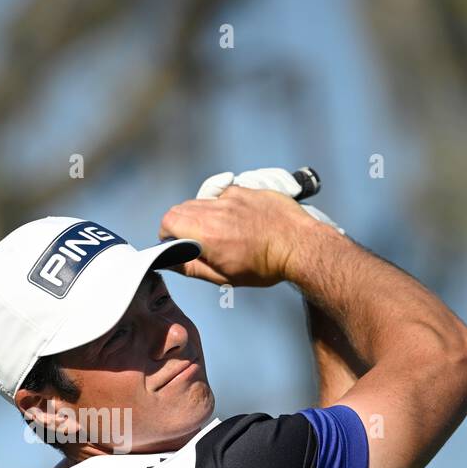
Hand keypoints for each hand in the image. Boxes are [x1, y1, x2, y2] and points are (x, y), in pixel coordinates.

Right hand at [158, 184, 312, 286]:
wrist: (299, 245)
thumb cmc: (265, 266)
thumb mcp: (224, 277)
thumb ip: (191, 267)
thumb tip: (169, 260)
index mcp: (207, 235)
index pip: (169, 221)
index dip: (167, 234)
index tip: (174, 243)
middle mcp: (216, 211)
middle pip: (181, 209)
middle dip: (181, 224)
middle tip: (194, 240)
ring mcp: (231, 197)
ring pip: (200, 201)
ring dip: (200, 215)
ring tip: (219, 232)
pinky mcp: (244, 190)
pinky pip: (221, 195)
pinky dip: (220, 207)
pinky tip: (236, 221)